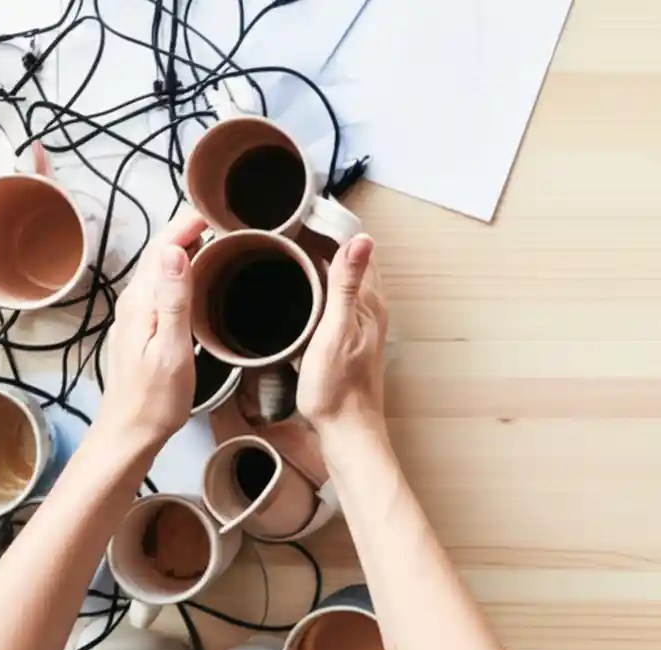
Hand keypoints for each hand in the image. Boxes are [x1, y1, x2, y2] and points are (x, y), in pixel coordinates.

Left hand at [98, 210, 205, 449]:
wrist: (130, 432)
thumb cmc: (156, 398)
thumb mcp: (171, 349)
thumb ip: (174, 299)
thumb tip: (176, 251)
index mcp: (141, 302)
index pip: (163, 249)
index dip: (185, 224)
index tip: (212, 209)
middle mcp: (133, 303)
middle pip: (159, 255)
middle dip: (185, 230)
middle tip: (219, 218)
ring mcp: (134, 316)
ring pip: (159, 271)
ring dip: (182, 250)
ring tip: (211, 238)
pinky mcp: (140, 328)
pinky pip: (160, 288)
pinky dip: (179, 273)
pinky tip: (194, 278)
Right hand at [296, 234, 387, 432]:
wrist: (346, 431)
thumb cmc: (337, 389)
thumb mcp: (336, 330)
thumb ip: (347, 285)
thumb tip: (362, 239)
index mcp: (370, 302)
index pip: (357, 248)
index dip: (334, 225)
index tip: (305, 208)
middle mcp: (370, 309)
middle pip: (350, 261)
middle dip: (325, 238)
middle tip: (290, 221)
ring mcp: (361, 324)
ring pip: (343, 280)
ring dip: (322, 260)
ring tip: (290, 244)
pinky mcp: (348, 338)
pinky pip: (335, 300)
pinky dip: (319, 285)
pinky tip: (299, 287)